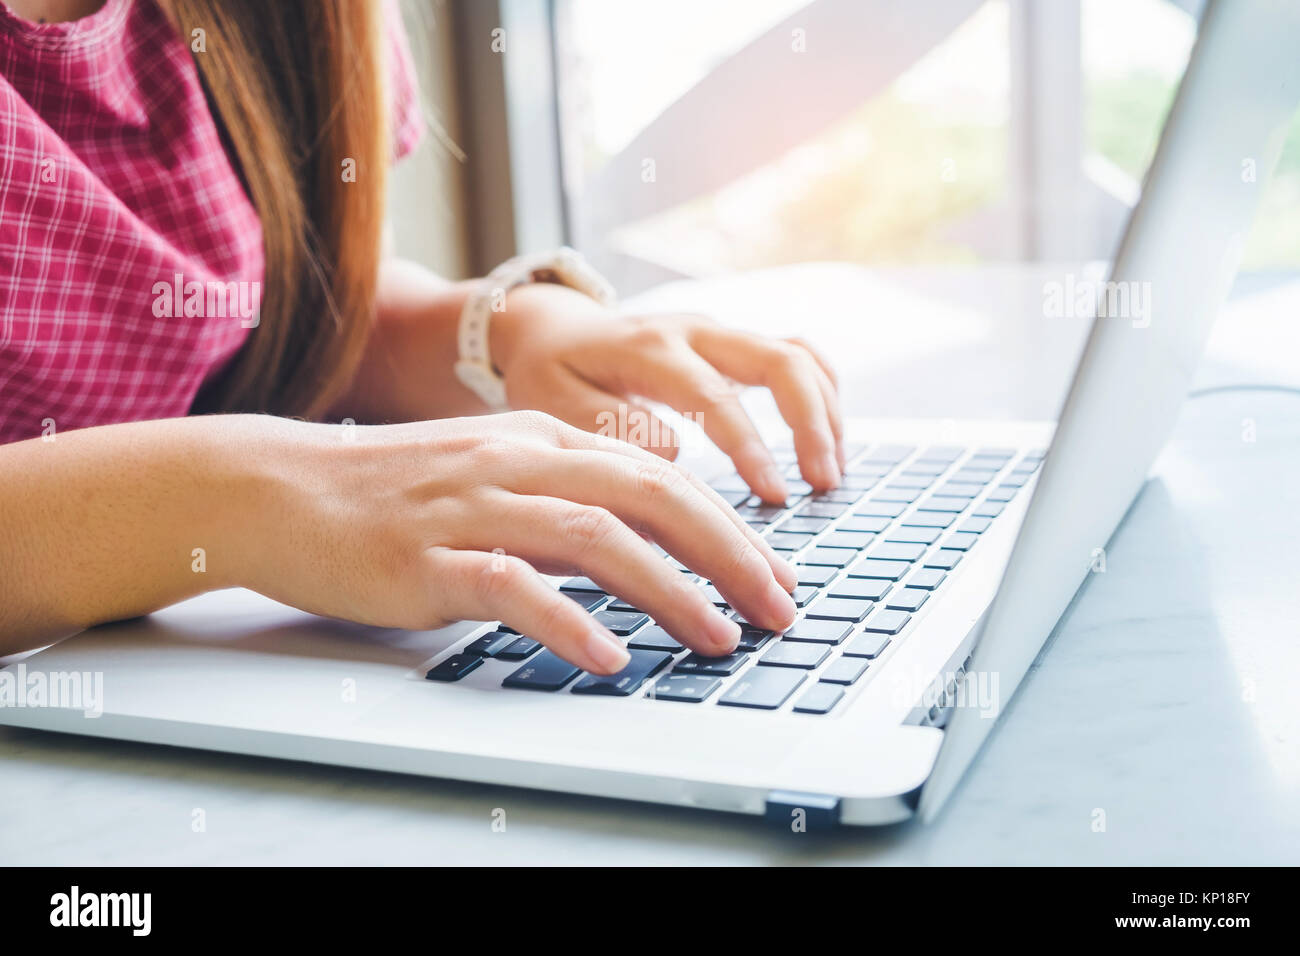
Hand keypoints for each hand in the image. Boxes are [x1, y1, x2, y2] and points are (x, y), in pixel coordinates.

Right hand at [247, 412, 797, 673]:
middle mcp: (517, 462)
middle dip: (727, 552)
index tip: (772, 573)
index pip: (657, 474)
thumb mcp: (492, 473)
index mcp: (540, 439)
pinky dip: (567, 622)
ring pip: (595, 536)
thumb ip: (563, 498)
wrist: (283, 488)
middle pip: (649, 493)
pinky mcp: (428, 558)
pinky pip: (511, 586)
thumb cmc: (394, 490)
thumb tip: (644, 547)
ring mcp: (473, 506)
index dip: (726, 525)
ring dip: (669, 591)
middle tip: (778, 606)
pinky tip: (606, 657)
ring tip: (716, 638)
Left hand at [491, 284, 844, 503]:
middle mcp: (695, 331)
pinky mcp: (733, 344)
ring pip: (798, 355)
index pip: (715, 396)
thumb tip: (674, 455)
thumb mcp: (551, 402)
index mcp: (650, 349)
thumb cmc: (550, 373)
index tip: (775, 497)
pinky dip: (822, 394)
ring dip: (826, 412)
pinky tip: (828, 441)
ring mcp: (720, 333)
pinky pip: (796, 355)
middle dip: (812, 423)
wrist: (552, 329)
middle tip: (824, 484)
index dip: (751, 447)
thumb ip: (606, 426)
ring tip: (831, 473)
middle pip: (780, 361)